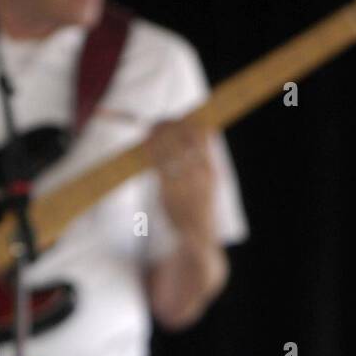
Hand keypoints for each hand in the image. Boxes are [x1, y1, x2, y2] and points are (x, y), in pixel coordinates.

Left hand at [147, 121, 216, 237]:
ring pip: (168, 150)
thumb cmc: (200, 206)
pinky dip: (150, 151)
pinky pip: (157, 165)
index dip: (185, 123)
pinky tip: (144, 145)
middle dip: (167, 126)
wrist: (198, 237)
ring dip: (156, 136)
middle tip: (156, 122)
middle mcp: (200, 175)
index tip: (174, 119)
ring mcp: (184, 183)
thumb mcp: (209, 182)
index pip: (201, 135)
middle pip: (182, 139)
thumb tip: (196, 137)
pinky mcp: (168, 192)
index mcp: (211, 170)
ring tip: (148, 131)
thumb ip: (202, 161)